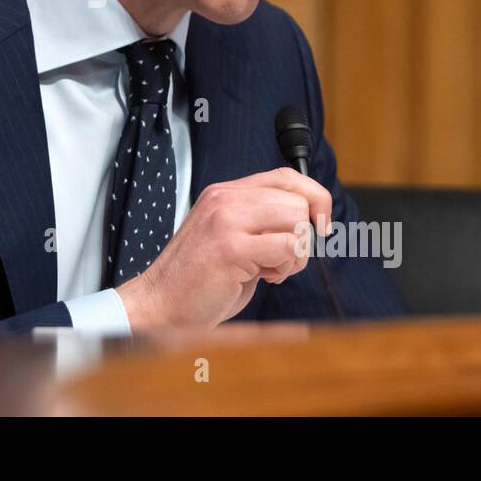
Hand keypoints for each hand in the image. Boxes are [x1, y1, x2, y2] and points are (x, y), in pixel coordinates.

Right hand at [116, 167, 331, 333]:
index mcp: (224, 193)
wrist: (160, 304)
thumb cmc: (198, 278)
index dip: (314, 197)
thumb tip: (307, 217)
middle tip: (281, 260)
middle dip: (302, 236)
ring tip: (269, 269)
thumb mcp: (229, 236)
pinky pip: (286, 248)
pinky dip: (285, 267)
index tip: (320, 224)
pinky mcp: (231, 247)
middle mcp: (225, 199)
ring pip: (295, 221)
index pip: (285, 176)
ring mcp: (226, 220)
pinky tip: (264, 277)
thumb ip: (259, 220)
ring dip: (294, 254)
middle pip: (296, 200)